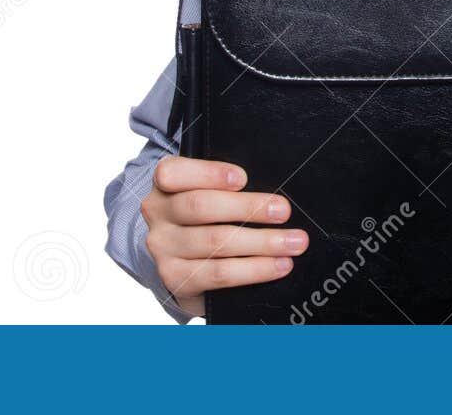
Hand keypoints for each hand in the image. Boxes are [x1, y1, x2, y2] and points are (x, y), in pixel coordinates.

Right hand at [141, 157, 308, 317]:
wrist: (183, 259)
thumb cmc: (206, 216)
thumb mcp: (210, 191)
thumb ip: (230, 187)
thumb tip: (272, 194)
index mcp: (165, 184)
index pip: (173, 173)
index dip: (208, 173)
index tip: (243, 178)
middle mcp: (159, 215)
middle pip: (200, 206)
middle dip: (248, 208)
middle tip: (283, 211)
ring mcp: (163, 248)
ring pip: (215, 242)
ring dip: (261, 242)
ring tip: (293, 241)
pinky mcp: (175, 278)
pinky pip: (218, 273)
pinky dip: (254, 269)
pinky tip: (278, 265)